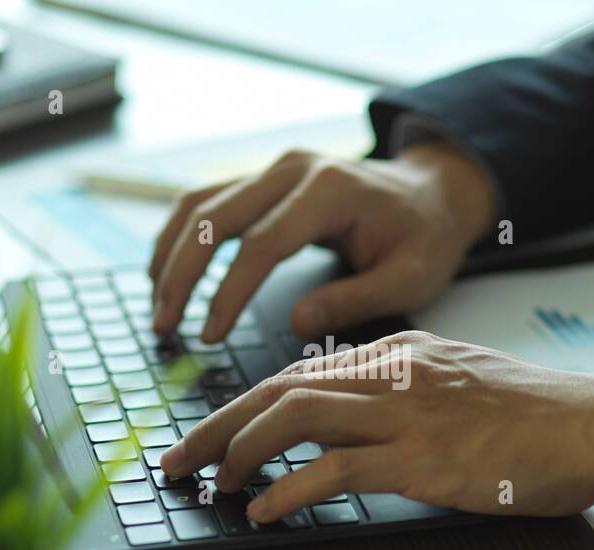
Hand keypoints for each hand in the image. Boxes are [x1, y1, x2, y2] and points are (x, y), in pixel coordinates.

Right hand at [147, 142, 494, 341]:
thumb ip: (354, 300)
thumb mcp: (409, 278)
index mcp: (329, 190)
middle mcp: (293, 169)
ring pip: (200, 204)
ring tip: (159, 306)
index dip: (229, 293)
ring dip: (170, 253)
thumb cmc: (424, 238)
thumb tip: (298, 324)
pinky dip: (181, 237)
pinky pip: (208, 202)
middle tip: (165, 326)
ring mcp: (275, 169)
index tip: (210, 336)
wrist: (433, 194)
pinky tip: (168, 273)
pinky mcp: (264, 179)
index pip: (261, 244)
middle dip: (181, 274)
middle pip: (215, 217)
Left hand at [159, 331, 593, 521]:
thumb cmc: (534, 414)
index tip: (211, 435)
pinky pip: (336, 469)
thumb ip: (401, 392)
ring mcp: (407, 414)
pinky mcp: (424, 458)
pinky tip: (266, 509)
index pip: (297, 374)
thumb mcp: (457, 383)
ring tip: (214, 486)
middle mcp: (393, 374)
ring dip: (240, 455)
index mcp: (398, 352)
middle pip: (279, 391)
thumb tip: (345, 424)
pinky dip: (289, 489)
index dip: (243, 407)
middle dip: (218, 427)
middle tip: (179, 461)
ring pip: (295, 419)